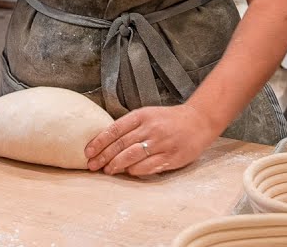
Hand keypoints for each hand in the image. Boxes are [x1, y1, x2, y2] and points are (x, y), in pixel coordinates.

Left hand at [84, 104, 221, 176]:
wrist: (198, 120)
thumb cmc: (169, 119)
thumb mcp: (148, 115)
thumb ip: (130, 126)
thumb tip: (106, 143)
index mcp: (142, 116)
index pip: (115, 129)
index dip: (99, 142)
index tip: (88, 152)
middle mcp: (150, 128)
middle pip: (121, 144)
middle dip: (104, 156)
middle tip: (92, 165)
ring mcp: (161, 143)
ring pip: (132, 156)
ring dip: (117, 165)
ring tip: (108, 170)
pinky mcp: (171, 156)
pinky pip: (149, 166)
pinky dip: (135, 171)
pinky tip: (128, 172)